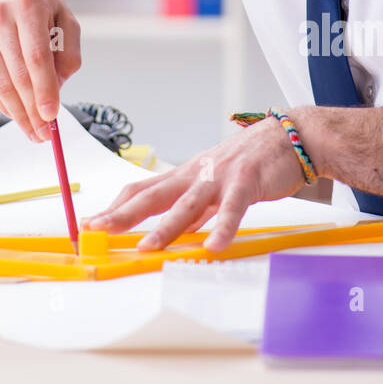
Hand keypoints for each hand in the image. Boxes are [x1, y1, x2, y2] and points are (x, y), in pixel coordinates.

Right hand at [0, 0, 80, 141]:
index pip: (36, 57)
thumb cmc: (34, 4)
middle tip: (44, 132)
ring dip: (17, 114)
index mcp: (28, 7)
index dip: (44, 90)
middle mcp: (0, 18)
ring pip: (0, 85)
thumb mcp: (64, 17)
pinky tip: (15, 114)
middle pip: (18, 76)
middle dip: (32, 111)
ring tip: (32, 130)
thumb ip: (69, 52)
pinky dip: (2, 104)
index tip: (51, 115)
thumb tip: (58, 89)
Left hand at [83, 116, 306, 251]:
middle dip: (123, 214)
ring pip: (188, 204)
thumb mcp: (215, 185)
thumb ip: (196, 210)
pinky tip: (215, 246)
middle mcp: (195, 174)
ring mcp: (219, 177)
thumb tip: (175, 233)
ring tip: (146, 247)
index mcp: (185, 175)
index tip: (92, 223)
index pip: (142, 190)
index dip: (116, 207)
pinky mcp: (247, 182)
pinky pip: (233, 208)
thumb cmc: (251, 163)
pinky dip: (223, 227)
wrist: (290, 137)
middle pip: (153, 196)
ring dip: (166, 226)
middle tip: (97, 230)